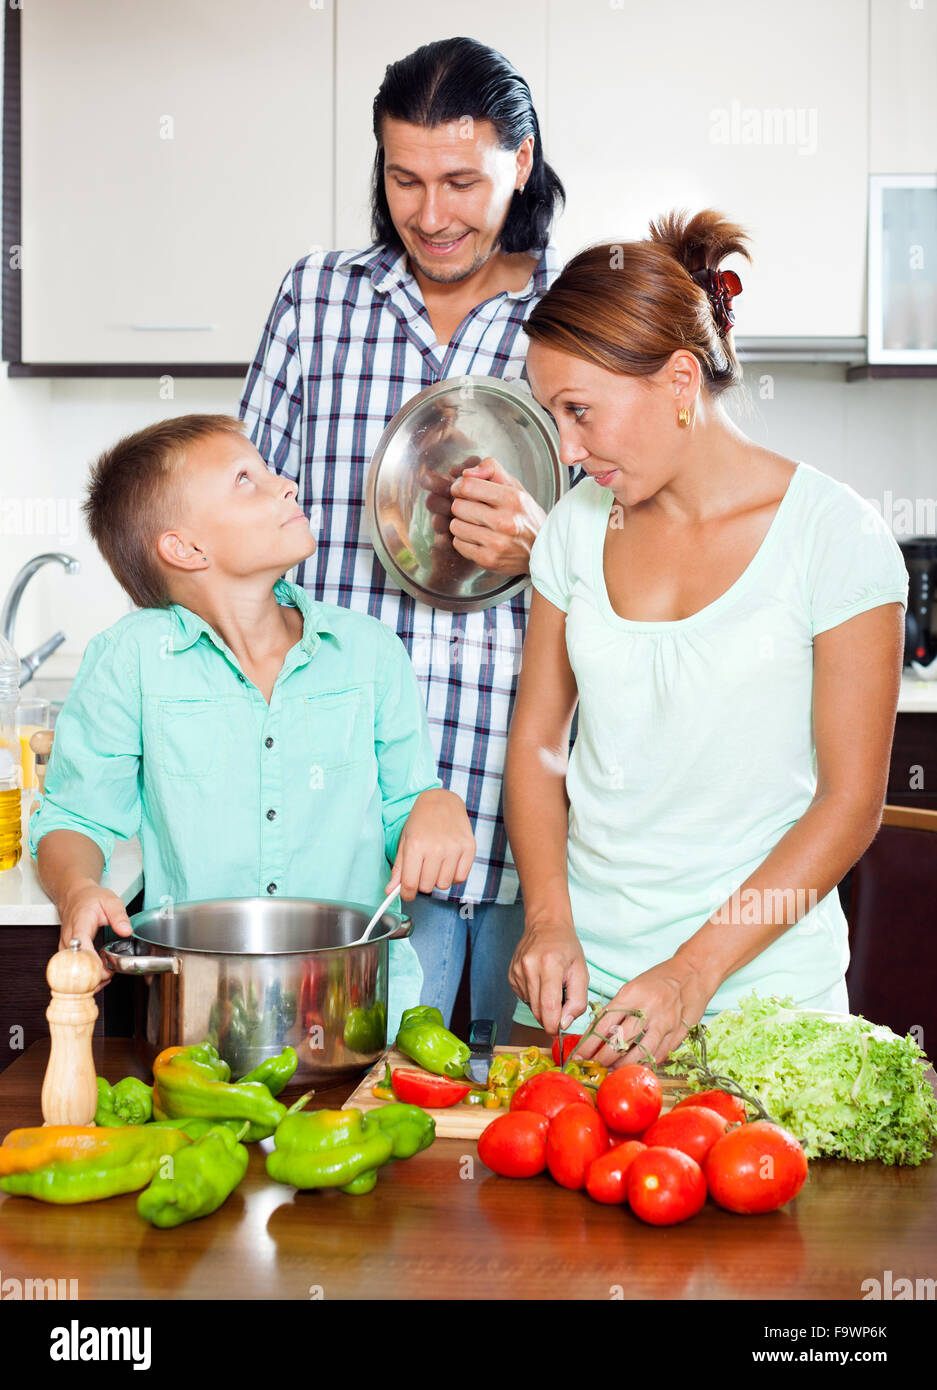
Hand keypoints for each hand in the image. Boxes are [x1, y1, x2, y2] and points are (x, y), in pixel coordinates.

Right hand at [57, 879, 132, 994]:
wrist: (75, 896)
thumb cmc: (90, 899)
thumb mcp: (111, 901)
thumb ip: (119, 916)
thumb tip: (126, 931)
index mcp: (80, 925)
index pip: (81, 948)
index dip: (92, 962)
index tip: (106, 968)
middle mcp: (68, 939)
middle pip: (74, 964)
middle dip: (92, 975)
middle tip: (110, 973)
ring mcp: (65, 947)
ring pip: (70, 970)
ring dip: (88, 978)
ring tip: (107, 976)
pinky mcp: (65, 953)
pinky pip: (71, 970)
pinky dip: (84, 976)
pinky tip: (98, 977)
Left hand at [390, 789, 474, 899]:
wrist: (442, 801)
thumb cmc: (421, 821)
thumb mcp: (404, 841)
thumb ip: (399, 869)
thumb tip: (390, 891)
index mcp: (415, 845)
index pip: (410, 884)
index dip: (407, 894)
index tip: (407, 893)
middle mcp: (436, 848)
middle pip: (427, 887)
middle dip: (422, 883)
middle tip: (422, 869)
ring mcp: (454, 848)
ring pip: (444, 884)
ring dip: (438, 879)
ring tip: (436, 864)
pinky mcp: (469, 848)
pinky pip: (460, 878)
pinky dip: (453, 876)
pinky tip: (448, 863)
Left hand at [448, 457, 545, 573]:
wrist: (543, 551)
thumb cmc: (525, 516)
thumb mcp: (516, 487)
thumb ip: (492, 469)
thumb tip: (467, 473)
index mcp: (512, 498)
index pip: (467, 485)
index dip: (460, 487)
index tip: (464, 491)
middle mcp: (505, 521)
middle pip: (458, 506)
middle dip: (462, 506)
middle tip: (472, 510)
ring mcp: (497, 543)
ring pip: (455, 526)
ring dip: (462, 524)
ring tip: (476, 525)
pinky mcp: (488, 560)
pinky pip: (458, 544)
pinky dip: (464, 541)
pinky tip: (477, 539)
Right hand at [509, 920, 588, 1036]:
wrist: (546, 926)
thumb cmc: (566, 948)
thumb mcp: (582, 972)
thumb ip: (578, 1001)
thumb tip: (564, 1023)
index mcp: (550, 964)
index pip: (549, 1006)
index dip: (553, 1024)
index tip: (558, 1030)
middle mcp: (530, 967)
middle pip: (537, 1009)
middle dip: (549, 1018)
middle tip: (561, 1008)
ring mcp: (517, 970)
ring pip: (530, 1006)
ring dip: (542, 1006)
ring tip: (551, 987)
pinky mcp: (511, 974)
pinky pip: (523, 998)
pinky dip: (534, 997)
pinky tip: (540, 983)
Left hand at [573, 957, 714, 1068]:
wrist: (693, 973)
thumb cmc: (658, 980)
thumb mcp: (632, 987)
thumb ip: (617, 1009)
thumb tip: (596, 1034)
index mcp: (631, 994)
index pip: (604, 1023)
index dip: (590, 1043)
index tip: (580, 1055)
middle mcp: (648, 1008)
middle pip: (620, 1040)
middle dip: (603, 1058)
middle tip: (593, 1067)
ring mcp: (665, 1022)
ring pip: (640, 1053)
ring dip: (623, 1066)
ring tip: (612, 1071)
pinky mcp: (679, 1033)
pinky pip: (659, 1055)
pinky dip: (645, 1064)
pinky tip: (635, 1069)